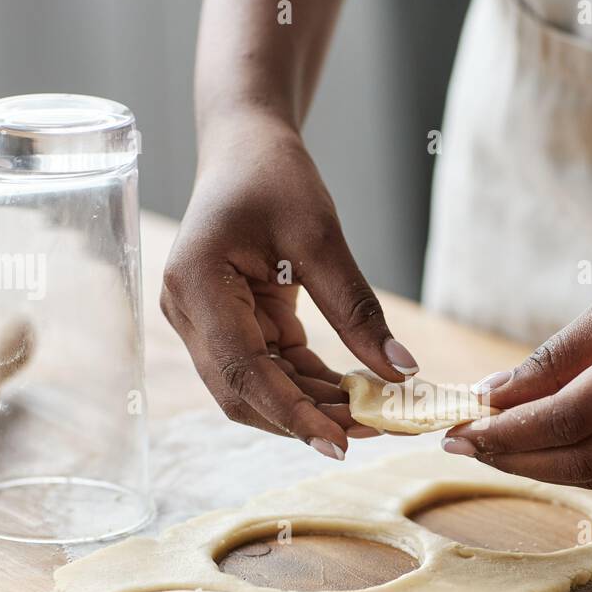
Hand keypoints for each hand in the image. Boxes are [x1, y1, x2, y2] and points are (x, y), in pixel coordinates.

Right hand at [161, 109, 417, 457]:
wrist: (245, 146)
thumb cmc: (274, 176)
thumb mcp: (320, 237)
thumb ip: (357, 309)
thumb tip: (403, 373)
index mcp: (197, 286)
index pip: (243, 371)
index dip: (292, 414)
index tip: (342, 445)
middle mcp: (188, 313)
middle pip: (243, 394)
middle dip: (306, 419)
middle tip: (374, 431)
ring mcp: (204, 324)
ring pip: (256, 390)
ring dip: (312, 408)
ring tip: (374, 417)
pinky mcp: (229, 326)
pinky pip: (269, 370)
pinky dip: (309, 386)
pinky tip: (356, 394)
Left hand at [442, 226, 591, 486]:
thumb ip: (562, 353)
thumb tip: (494, 395)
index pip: (570, 415)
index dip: (509, 431)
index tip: (459, 427)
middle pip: (583, 457)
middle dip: (513, 458)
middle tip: (459, 446)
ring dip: (540, 468)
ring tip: (490, 449)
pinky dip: (576, 463)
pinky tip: (539, 448)